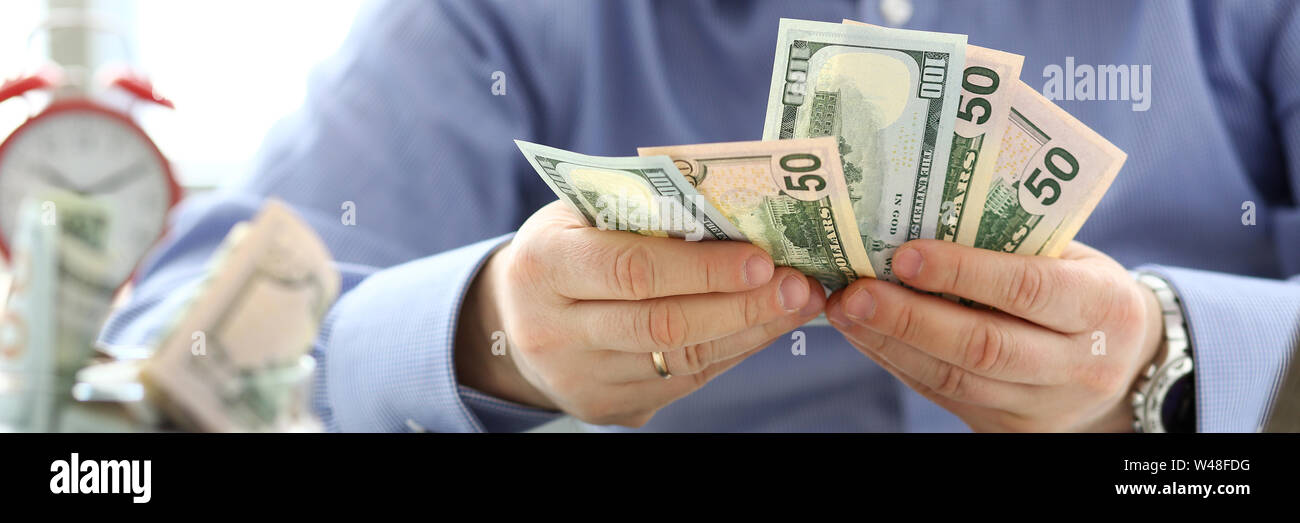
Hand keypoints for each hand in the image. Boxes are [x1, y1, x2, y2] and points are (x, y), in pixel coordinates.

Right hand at [456, 201, 824, 426]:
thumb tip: (739, 209)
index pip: (631, 270)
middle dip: (741, 305)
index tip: (762, 257)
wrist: (512, 321)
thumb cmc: (566, 246)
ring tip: (797, 303)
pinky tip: (765, 326)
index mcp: (543, 266)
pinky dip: (732, 351)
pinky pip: (683, 382)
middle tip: (798, 285)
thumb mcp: (583, 213)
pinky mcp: (605, 408)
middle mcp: (553, 331)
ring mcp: (579, 379)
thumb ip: (645, 209)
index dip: (701, 267)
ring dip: (749, 330)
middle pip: (662, 325)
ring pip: (681, 360)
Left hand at [825, 240, 1163, 431]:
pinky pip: (945, 396)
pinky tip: (866, 336)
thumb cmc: (1084, 290)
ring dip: (891, 343)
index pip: (1028, 288)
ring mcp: (1045, 405)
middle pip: (984, 345)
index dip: (963, 272)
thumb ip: (1015, 244)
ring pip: (957, 379)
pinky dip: (899, 363)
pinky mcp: (1012, 430)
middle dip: (910, 317)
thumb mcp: (1075, 259)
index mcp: (1103, 305)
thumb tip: (920, 217)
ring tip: (847, 311)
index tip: (905, 255)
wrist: (1127, 368)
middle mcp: (1080, 363)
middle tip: (856, 291)